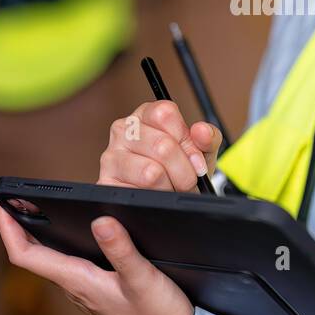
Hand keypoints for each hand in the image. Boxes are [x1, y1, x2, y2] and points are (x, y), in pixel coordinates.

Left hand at [0, 206, 193, 314]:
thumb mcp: (143, 277)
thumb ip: (121, 249)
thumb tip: (100, 220)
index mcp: (78, 282)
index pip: (27, 256)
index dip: (8, 230)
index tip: (1, 206)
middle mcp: (76, 287)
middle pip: (34, 257)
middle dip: (20, 228)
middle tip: (15, 201)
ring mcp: (87, 291)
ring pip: (52, 262)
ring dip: (40, 237)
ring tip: (38, 211)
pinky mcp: (100, 291)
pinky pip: (71, 266)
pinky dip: (63, 246)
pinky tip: (78, 235)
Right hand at [99, 100, 222, 190]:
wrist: (169, 201)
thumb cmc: (182, 169)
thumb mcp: (201, 151)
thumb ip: (208, 138)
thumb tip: (201, 131)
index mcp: (146, 114)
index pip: (165, 113)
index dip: (186, 139)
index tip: (195, 158)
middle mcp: (124, 130)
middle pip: (162, 145)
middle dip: (183, 170)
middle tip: (186, 180)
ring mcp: (111, 155)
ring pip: (151, 172)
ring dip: (169, 186)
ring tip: (170, 187)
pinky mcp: (106, 182)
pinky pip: (139, 191)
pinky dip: (155, 197)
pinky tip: (155, 195)